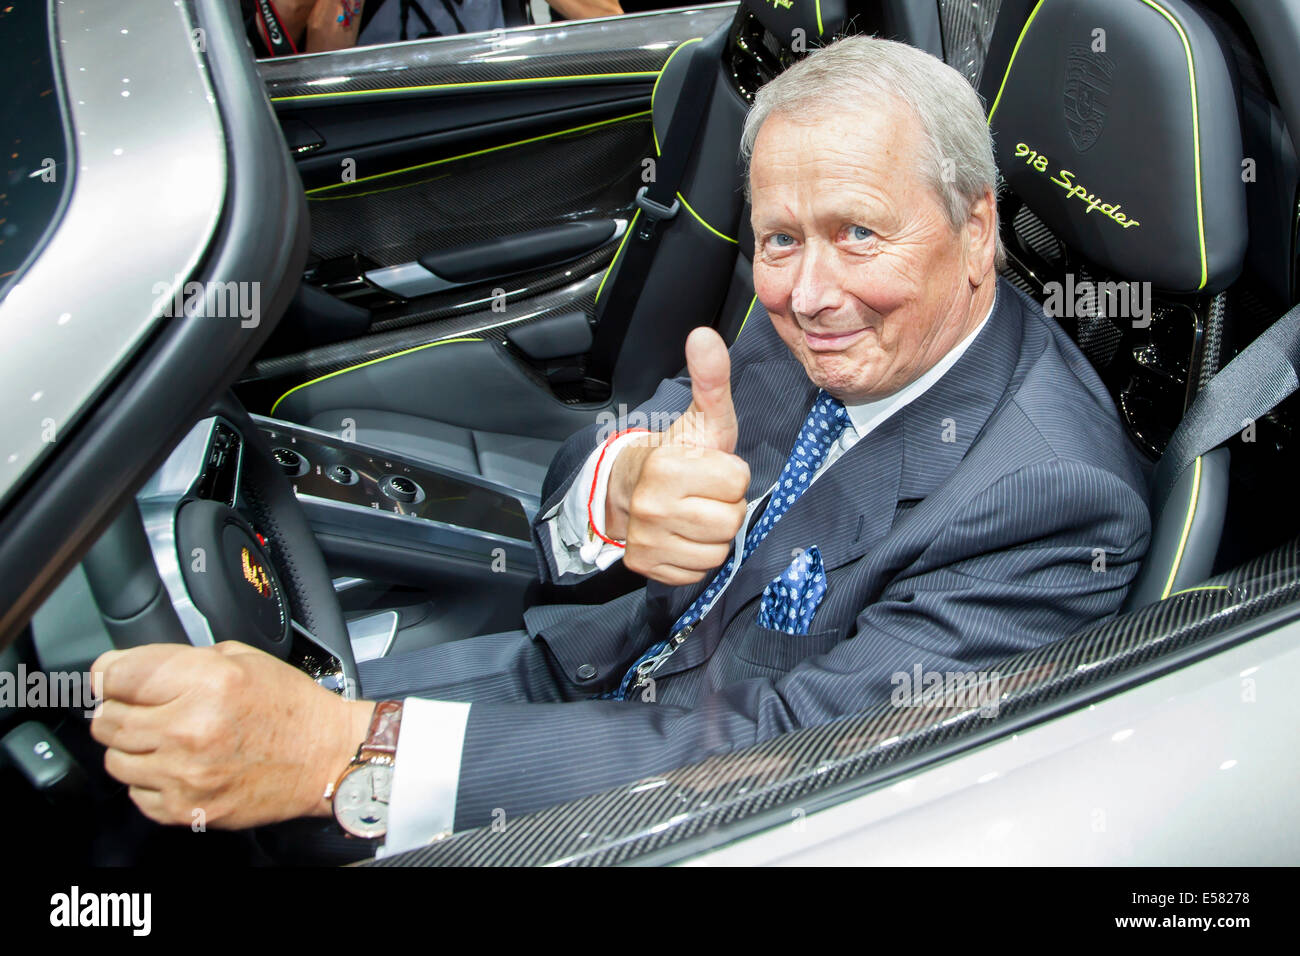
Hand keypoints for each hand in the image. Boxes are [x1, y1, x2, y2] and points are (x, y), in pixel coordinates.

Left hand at [90, 642, 374, 828]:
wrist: (325, 757)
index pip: (116, 675)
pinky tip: (179, 765)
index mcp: (207, 681)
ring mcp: (185, 773)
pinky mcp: (186, 808)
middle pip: (107, 719)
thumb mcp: (242, 659)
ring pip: (115, 759)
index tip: (115, 677)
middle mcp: (190, 728)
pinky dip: (150, 779)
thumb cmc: (289, 707)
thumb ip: (181, 661)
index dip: (111, 674)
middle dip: (119, 709)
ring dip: (131, 747)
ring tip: (165, 738)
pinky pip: (136, 793)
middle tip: (145, 708)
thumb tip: (126, 672)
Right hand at [607, 327, 750, 584]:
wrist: (631, 486)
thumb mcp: (702, 416)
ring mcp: (647, 540)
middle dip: (725, 505)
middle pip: (730, 520)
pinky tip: (683, 534)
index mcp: (666, 467)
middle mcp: (652, 507)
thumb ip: (711, 378)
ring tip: (695, 512)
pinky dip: (696, 555)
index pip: (737, 482)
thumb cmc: (679, 452)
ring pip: (718, 550)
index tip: (710, 468)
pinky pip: (699, 571)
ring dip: (714, 533)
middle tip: (704, 492)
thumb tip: (704, 334)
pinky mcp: (647, 566)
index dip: (731, 474)